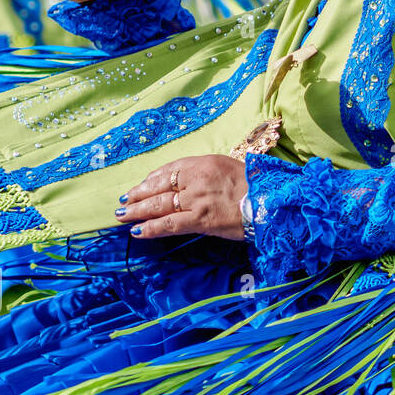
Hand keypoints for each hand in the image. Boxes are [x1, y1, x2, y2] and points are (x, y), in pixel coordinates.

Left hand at [115, 154, 247, 239]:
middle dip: (138, 194)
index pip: (170, 169)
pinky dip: (151, 228)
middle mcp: (196, 179)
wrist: (271, 202)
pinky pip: (169, 224)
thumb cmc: (256, 186)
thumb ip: (209, 174)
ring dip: (137, 210)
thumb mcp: (230, 169)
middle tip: (124, 200)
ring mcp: (196, 200)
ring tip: (123, 215)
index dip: (152, 178)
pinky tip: (138, 231)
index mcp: (204, 163)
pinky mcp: (200, 219)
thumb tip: (190, 184)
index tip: (143, 184)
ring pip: (159, 205)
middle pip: (159, 186)